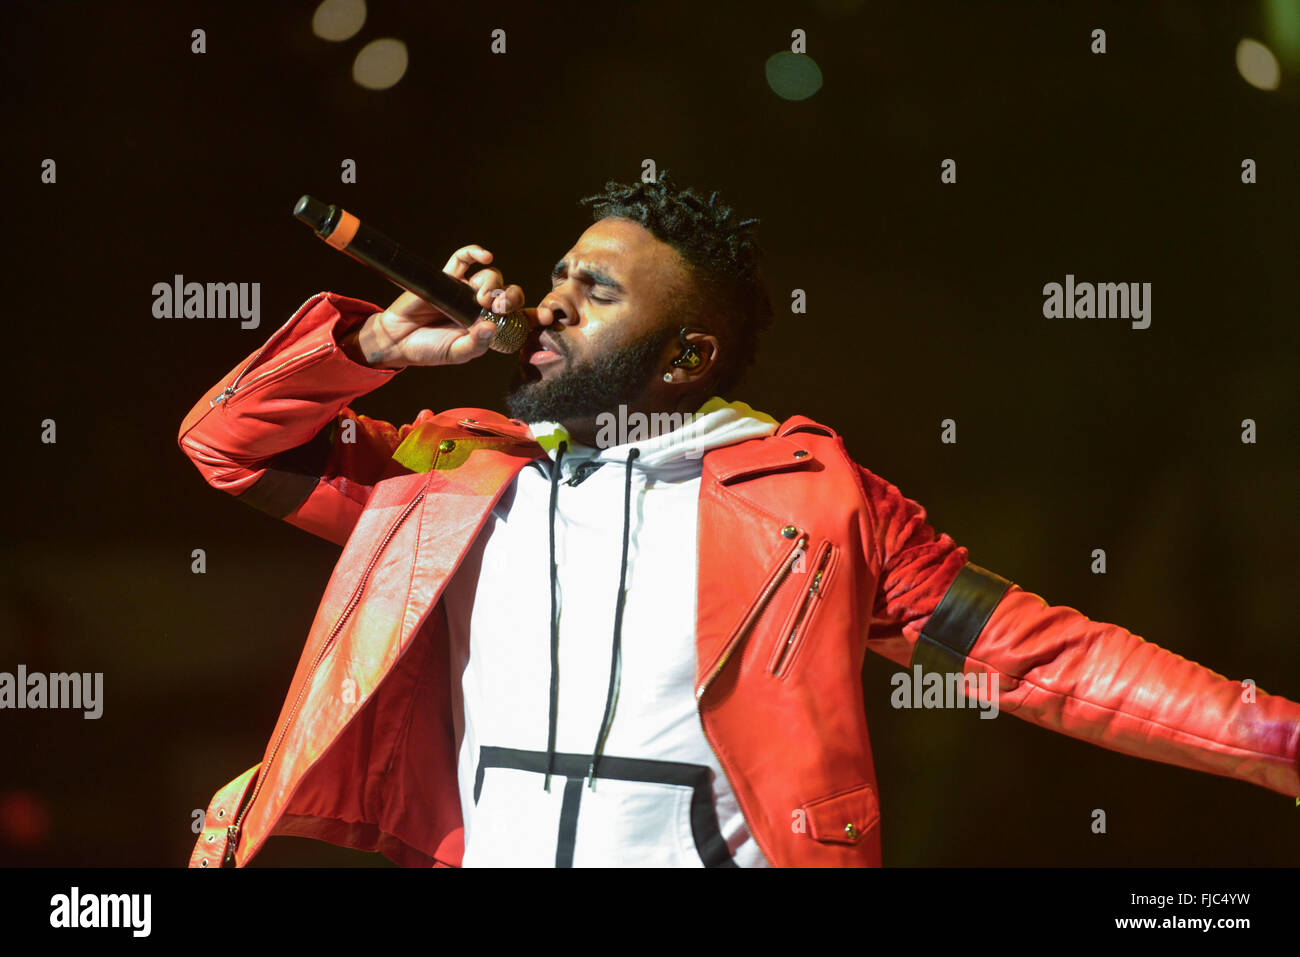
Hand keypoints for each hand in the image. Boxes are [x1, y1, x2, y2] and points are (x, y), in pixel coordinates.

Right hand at [340, 244, 529, 367]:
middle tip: (501, 308)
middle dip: (512, 297)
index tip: (545, 316)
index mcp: (490, 326)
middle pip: (509, 293)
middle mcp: (482, 307)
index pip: (518, 318)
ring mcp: (466, 290)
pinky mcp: (448, 278)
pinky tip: (485, 256)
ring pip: (491, 277)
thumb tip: (491, 328)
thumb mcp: (457, 353)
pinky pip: (463, 259)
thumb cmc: (430, 348)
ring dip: (492, 284)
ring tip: (481, 299)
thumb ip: (476, 344)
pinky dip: (475, 252)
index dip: (533, 315)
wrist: (399, 339)